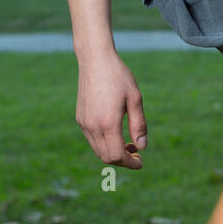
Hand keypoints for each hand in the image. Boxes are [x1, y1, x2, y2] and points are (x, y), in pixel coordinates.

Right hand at [75, 49, 147, 166]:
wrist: (95, 60)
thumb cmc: (119, 76)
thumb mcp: (135, 99)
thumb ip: (139, 125)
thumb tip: (142, 147)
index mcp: (108, 123)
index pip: (117, 155)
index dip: (130, 163)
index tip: (141, 162)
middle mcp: (92, 126)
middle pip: (106, 157)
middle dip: (123, 160)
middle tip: (137, 152)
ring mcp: (84, 123)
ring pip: (98, 150)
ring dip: (113, 152)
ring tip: (128, 143)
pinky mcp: (80, 118)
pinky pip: (92, 139)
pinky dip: (104, 144)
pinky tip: (115, 133)